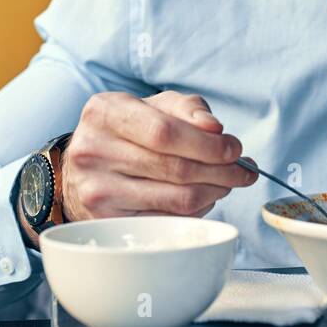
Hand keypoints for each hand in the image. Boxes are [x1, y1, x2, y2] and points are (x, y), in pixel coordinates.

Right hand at [60, 90, 257, 220]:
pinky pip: (169, 219)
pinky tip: (204, 196)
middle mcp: (93, 151)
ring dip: (215, 191)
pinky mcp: (108, 221)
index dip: (207, 144)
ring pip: (177, 198)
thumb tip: (215, 129)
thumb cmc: (127, 131)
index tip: (235, 148)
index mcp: (104, 113)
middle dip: (221, 170)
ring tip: (228, 182)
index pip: (165, 132)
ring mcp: (97, 190)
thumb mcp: (152, 105)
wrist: (83, 167)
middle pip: (175, 168)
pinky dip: (197, 209)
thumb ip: (187, 108)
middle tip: (243, 170)